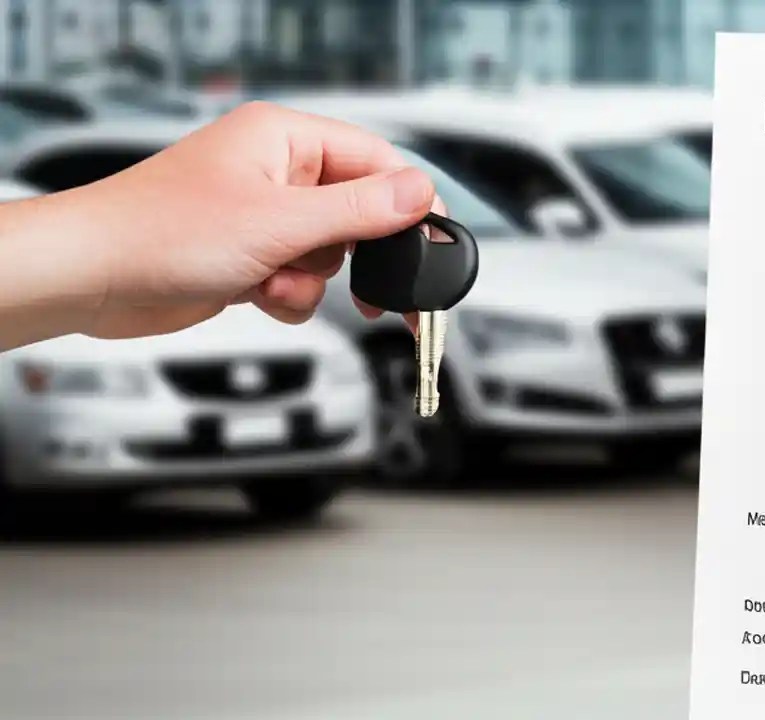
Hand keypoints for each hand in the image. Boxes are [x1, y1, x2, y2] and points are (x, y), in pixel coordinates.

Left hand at [0, 101, 436, 347]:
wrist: (92, 280)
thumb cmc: (160, 233)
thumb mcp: (281, 222)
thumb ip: (361, 210)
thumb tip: (423, 192)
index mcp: (284, 139)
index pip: (376, 160)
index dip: (408, 201)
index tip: (431, 239)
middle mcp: (277, 172)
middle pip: (358, 212)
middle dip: (355, 253)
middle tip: (379, 291)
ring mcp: (263, 215)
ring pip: (331, 254)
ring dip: (311, 279)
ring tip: (271, 280)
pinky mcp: (250, 255)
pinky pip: (301, 278)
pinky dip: (288, 295)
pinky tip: (255, 293)